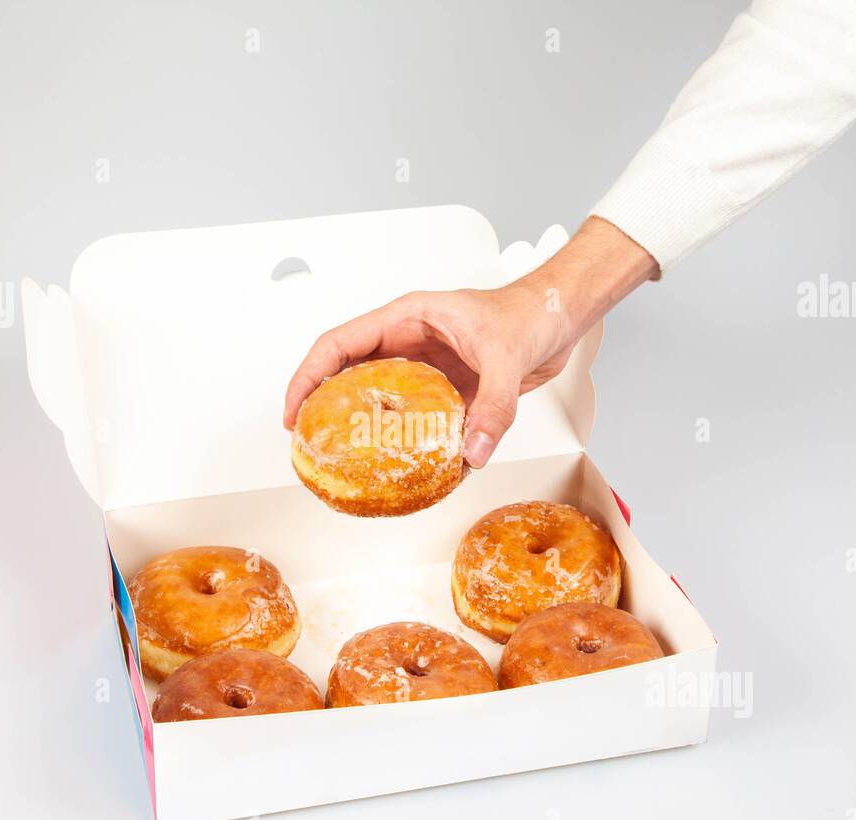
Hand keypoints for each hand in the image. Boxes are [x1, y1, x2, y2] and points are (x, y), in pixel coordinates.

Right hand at [283, 217, 656, 467]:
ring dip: (363, 430)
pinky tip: (407, 469)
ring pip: (379, 400)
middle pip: (347, 374)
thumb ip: (493, 407)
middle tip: (310, 447)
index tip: (294, 412)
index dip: (308, 377)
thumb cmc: (531, 314)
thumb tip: (473, 452)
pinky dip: (408, 444)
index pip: (339, 344)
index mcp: (408, 319)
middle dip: (323, 409)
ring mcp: (426, 369)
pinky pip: (416, 420)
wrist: (562, 317)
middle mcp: (409, 343)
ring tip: (347, 465)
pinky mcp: (447, 391)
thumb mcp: (509, 357)